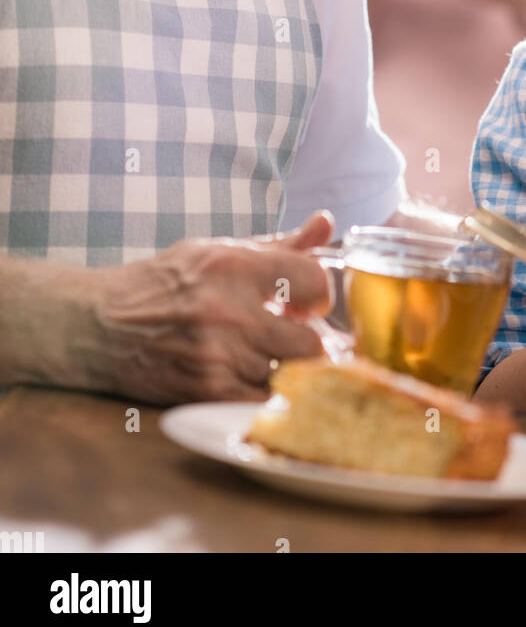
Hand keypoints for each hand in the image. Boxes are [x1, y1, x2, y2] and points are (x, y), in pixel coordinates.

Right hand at [91, 211, 334, 404]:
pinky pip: (261, 402)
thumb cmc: (165, 282)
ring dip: (289, 369)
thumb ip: (279, 244)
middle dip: (311, 341)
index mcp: (235, 265)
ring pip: (289, 375)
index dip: (319, 295)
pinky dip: (265, 394)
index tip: (307, 302)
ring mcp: (217, 354)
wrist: (99, 324)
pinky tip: (253, 378)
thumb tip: (325, 224)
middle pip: (311, 341)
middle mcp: (229, 309)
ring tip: (273, 355)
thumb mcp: (219, 251)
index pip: (315, 281)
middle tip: (299, 337)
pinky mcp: (204, 391)